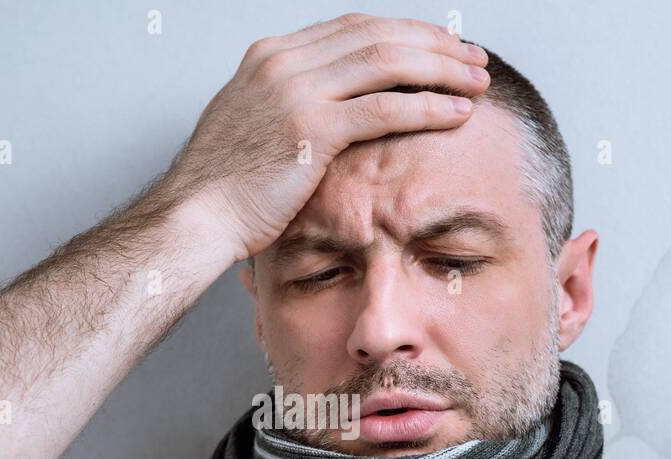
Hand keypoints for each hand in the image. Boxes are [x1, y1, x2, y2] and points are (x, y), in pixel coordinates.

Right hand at [167, 13, 489, 262]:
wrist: (193, 218)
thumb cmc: (224, 190)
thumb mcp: (253, 129)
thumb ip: (289, 107)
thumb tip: (331, 113)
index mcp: (270, 56)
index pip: (353, 28)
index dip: (405, 34)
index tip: (440, 47)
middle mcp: (282, 62)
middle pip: (378, 35)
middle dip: (434, 44)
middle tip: (473, 59)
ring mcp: (295, 90)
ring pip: (388, 62)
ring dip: (441, 70)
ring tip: (477, 82)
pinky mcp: (309, 127)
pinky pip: (385, 108)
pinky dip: (428, 107)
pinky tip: (457, 114)